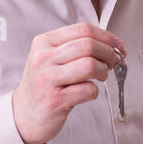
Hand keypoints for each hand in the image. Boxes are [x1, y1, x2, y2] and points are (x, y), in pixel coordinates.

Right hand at [12, 22, 124, 143]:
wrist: (23, 114)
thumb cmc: (44, 84)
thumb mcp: (52, 58)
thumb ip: (77, 48)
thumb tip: (114, 46)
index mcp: (44, 42)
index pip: (83, 30)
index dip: (107, 37)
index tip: (118, 46)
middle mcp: (43, 58)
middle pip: (88, 45)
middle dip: (109, 53)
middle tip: (113, 62)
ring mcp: (48, 79)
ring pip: (90, 66)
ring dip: (103, 72)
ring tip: (100, 77)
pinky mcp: (55, 100)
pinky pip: (88, 90)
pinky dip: (94, 91)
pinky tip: (87, 93)